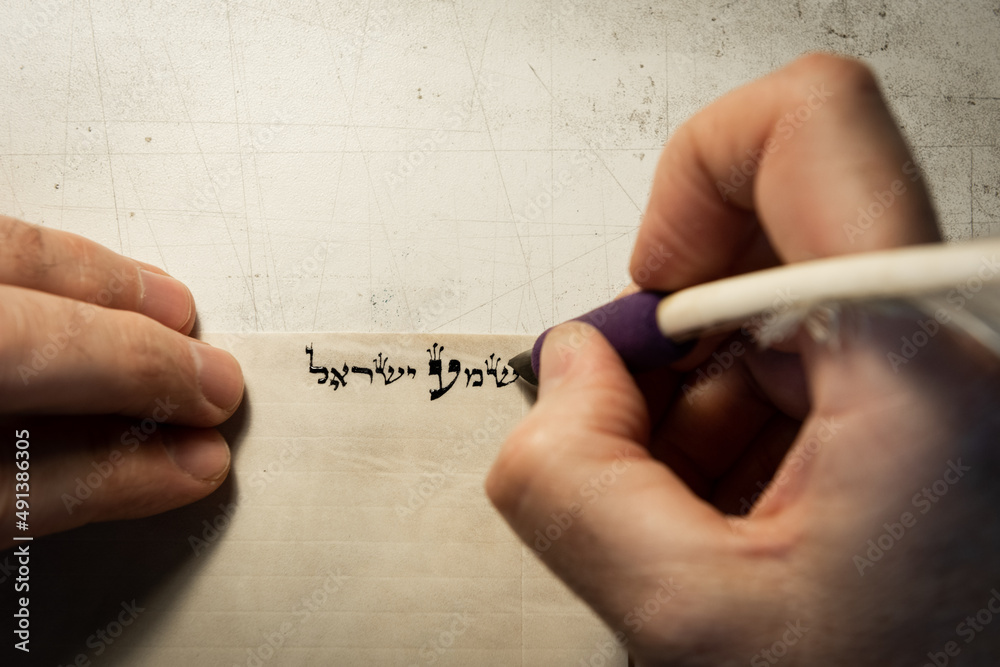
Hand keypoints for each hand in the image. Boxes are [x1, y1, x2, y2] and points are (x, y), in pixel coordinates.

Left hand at [1, 216, 242, 548]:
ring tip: (163, 306)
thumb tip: (185, 465)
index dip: (154, 370)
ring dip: (95, 276)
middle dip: (133, 313)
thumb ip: (77, 484)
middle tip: (203, 361)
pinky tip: (80, 288)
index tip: (215, 397)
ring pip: (9, 246)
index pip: (62, 345)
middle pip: (32, 273)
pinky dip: (43, 264)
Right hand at [487, 53, 999, 664]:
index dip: (696, 177)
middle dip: (673, 331)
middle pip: (773, 232)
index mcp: (921, 376)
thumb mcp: (688, 622)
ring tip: (694, 498)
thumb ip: (571, 478)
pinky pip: (799, 361)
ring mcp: (940, 379)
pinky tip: (732, 505)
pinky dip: (736, 420)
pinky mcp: (923, 406)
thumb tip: (570, 372)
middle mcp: (952, 353)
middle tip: (640, 423)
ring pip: (773, 308)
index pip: (809, 126)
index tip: (656, 285)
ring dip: (700, 394)